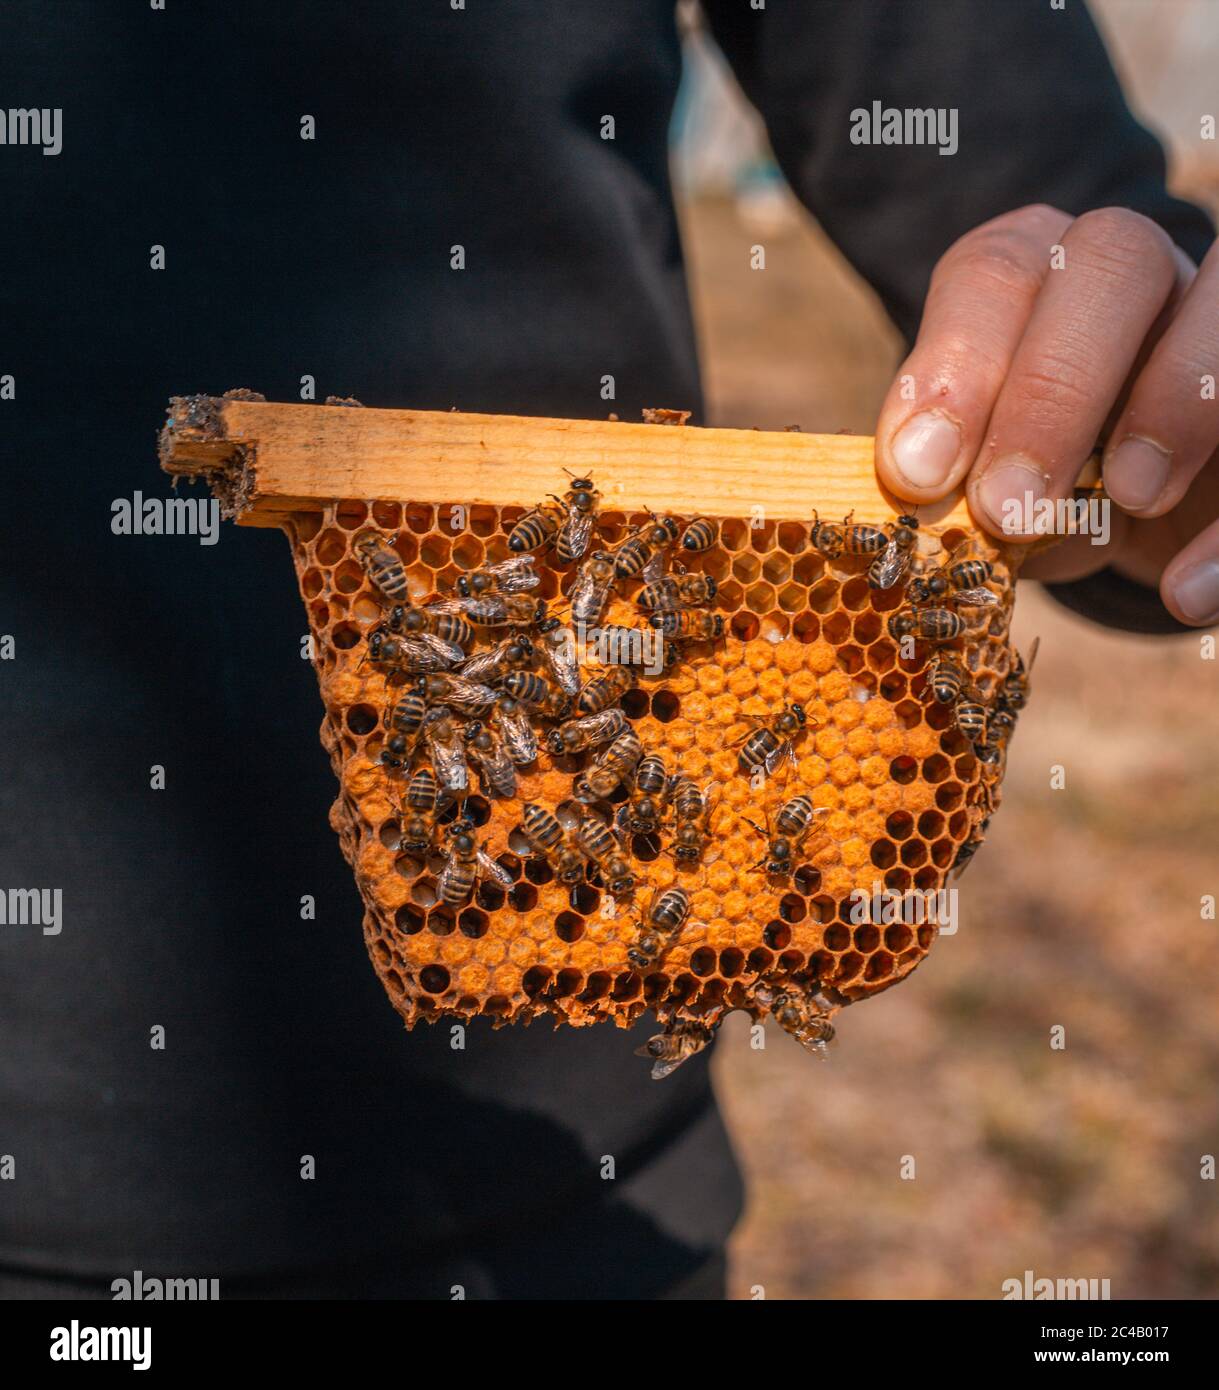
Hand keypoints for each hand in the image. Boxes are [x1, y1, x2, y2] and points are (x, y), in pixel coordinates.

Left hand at [872, 204, 1218, 625]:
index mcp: (1034, 276)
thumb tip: (922, 491)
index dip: (955, 366)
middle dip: (1055, 386)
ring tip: (1132, 499)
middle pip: (1113, 259)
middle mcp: (1134, 272)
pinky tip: (1186, 591)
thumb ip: (955, 478)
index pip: (993, 275)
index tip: (919, 471)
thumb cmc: (1041, 490)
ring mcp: (1212, 314)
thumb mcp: (987, 486)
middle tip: (1009, 507)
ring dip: (1178, 400)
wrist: (1146, 522)